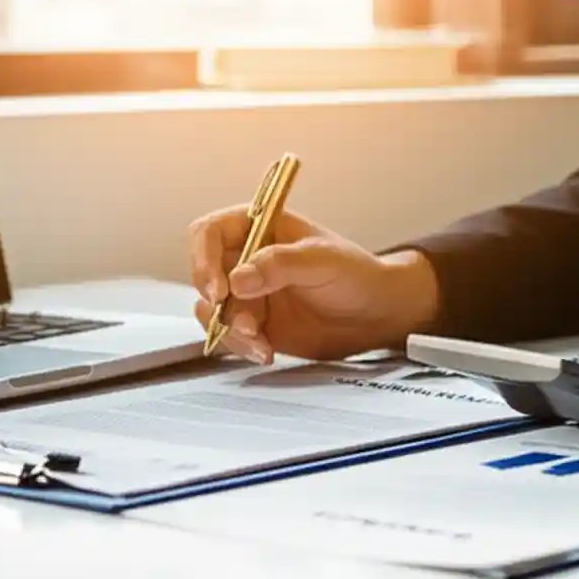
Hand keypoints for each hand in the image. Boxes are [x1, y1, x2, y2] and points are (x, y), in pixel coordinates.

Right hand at [187, 206, 440, 363]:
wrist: (375, 315)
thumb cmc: (356, 274)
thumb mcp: (324, 260)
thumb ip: (281, 264)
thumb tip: (239, 279)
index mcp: (257, 227)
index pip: (209, 233)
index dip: (204, 259)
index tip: (220, 289)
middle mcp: (244, 258)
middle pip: (203, 275)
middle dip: (218, 303)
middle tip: (245, 323)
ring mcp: (246, 293)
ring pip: (211, 310)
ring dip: (230, 329)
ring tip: (261, 341)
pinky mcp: (252, 323)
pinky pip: (228, 335)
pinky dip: (240, 346)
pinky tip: (266, 351)